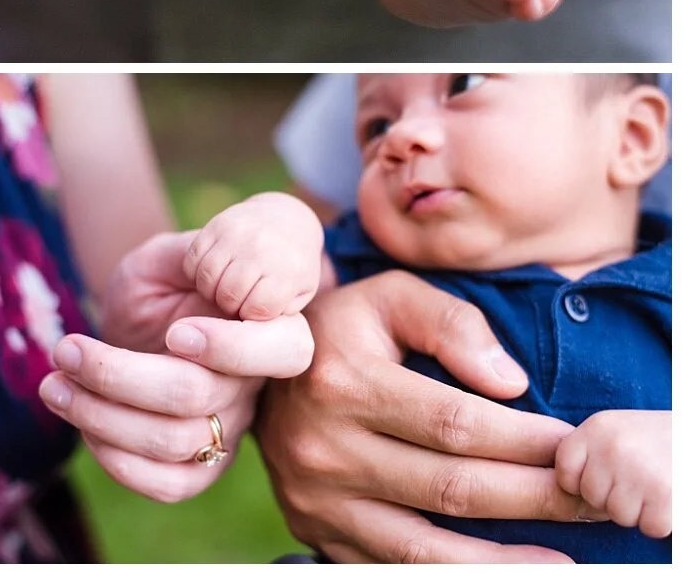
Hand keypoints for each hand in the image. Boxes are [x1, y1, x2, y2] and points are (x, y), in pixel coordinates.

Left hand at [34, 231, 311, 502]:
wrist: (150, 311)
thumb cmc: (166, 276)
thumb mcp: (175, 253)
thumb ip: (200, 254)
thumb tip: (208, 271)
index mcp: (266, 324)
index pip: (281, 350)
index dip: (231, 349)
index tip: (175, 333)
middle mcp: (255, 383)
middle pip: (196, 396)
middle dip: (117, 376)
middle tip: (64, 349)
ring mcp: (231, 427)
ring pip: (172, 441)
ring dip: (99, 416)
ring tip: (52, 384)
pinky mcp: (203, 464)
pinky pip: (170, 484)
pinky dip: (118, 463)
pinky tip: (81, 427)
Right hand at [180, 193, 322, 320]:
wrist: (285, 219)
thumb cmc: (292, 267)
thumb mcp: (299, 294)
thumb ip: (280, 315)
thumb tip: (249, 325)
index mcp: (286, 271)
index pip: (255, 309)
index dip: (250, 316)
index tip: (253, 311)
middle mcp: (260, 249)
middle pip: (228, 294)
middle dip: (228, 306)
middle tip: (235, 302)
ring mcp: (236, 234)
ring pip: (207, 277)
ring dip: (210, 291)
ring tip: (222, 290)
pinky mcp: (215, 225)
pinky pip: (193, 260)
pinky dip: (196, 273)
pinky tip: (212, 274)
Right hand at [254, 270, 591, 562]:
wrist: (255, 360)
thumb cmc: (341, 325)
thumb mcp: (388, 295)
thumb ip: (450, 322)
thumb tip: (511, 383)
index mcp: (342, 380)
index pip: (455, 424)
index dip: (523, 440)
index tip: (573, 444)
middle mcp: (323, 445)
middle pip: (451, 488)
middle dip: (532, 497)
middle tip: (586, 498)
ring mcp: (315, 497)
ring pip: (424, 547)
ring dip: (501, 560)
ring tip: (561, 560)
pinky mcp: (313, 530)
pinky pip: (391, 566)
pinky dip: (449, 573)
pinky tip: (495, 569)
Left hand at [555, 410, 670, 539]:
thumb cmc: (653, 438)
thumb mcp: (614, 429)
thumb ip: (588, 451)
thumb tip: (564, 486)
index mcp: (596, 429)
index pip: (563, 472)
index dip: (579, 482)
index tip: (600, 478)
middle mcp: (612, 449)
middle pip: (591, 497)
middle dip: (611, 497)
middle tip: (634, 481)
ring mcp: (638, 473)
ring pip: (619, 516)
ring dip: (637, 511)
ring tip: (651, 488)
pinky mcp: (665, 498)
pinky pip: (650, 528)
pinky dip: (660, 522)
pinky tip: (665, 499)